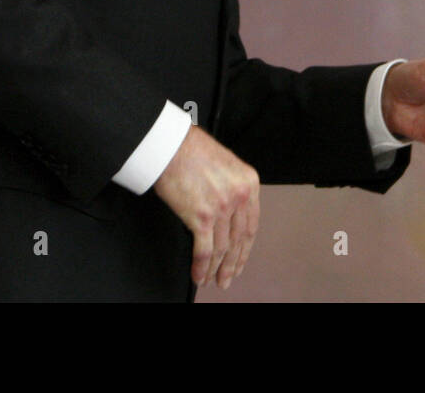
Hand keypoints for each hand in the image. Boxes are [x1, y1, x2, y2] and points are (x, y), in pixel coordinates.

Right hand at [152, 125, 259, 289]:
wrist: (172, 145)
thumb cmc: (192, 149)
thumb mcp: (226, 165)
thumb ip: (232, 188)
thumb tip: (226, 213)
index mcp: (249, 183)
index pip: (252, 224)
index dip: (245, 248)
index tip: (241, 259)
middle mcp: (240, 196)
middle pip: (239, 240)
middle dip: (233, 263)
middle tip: (228, 278)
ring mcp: (222, 208)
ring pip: (222, 248)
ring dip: (217, 269)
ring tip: (213, 280)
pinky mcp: (202, 217)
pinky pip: (204, 250)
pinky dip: (202, 266)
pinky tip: (199, 275)